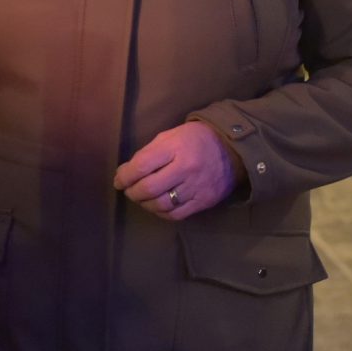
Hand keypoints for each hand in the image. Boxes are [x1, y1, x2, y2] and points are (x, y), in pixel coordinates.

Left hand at [114, 121, 239, 221]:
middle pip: (149, 188)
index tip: (119, 180)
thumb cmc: (195, 140)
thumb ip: (148, 153)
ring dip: (145, 204)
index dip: (125, 176)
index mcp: (175, 147)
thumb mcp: (170, 136)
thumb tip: (125, 173)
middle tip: (129, 190)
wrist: (232, 150)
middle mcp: (186, 168)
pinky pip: (176, 214)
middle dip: (132, 192)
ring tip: (142, 198)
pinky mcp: (204, 201)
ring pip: (161, 204)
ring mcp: (196, 187)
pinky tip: (157, 206)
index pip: (141, 166)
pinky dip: (161, 213)